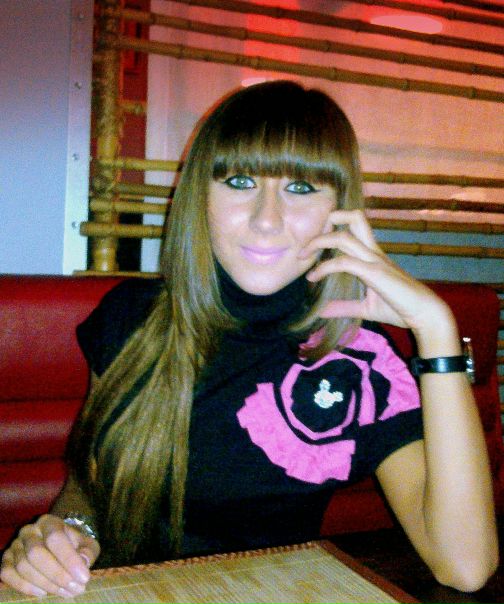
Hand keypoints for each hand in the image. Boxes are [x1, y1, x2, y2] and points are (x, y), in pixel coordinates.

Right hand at [0, 514, 99, 597]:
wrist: (57, 546)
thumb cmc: (73, 546)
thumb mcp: (87, 545)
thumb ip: (88, 551)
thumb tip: (83, 561)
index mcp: (50, 522)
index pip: (55, 537)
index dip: (69, 559)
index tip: (84, 578)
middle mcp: (29, 531)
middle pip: (36, 553)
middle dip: (57, 575)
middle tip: (75, 588)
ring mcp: (16, 545)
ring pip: (23, 566)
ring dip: (45, 584)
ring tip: (65, 592)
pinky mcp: (6, 560)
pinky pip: (8, 574)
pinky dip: (25, 587)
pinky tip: (43, 592)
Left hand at [300, 210, 455, 339]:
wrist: (426, 314)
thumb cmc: (401, 309)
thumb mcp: (366, 309)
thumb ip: (344, 307)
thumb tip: (321, 311)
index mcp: (373, 255)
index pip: (353, 228)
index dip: (332, 229)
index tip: (312, 248)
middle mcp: (373, 252)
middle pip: (352, 219)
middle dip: (327, 222)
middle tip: (305, 244)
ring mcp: (374, 260)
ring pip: (344, 236)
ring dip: (319, 242)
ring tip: (302, 256)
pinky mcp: (375, 272)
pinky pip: (344, 262)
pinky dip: (325, 267)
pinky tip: (313, 277)